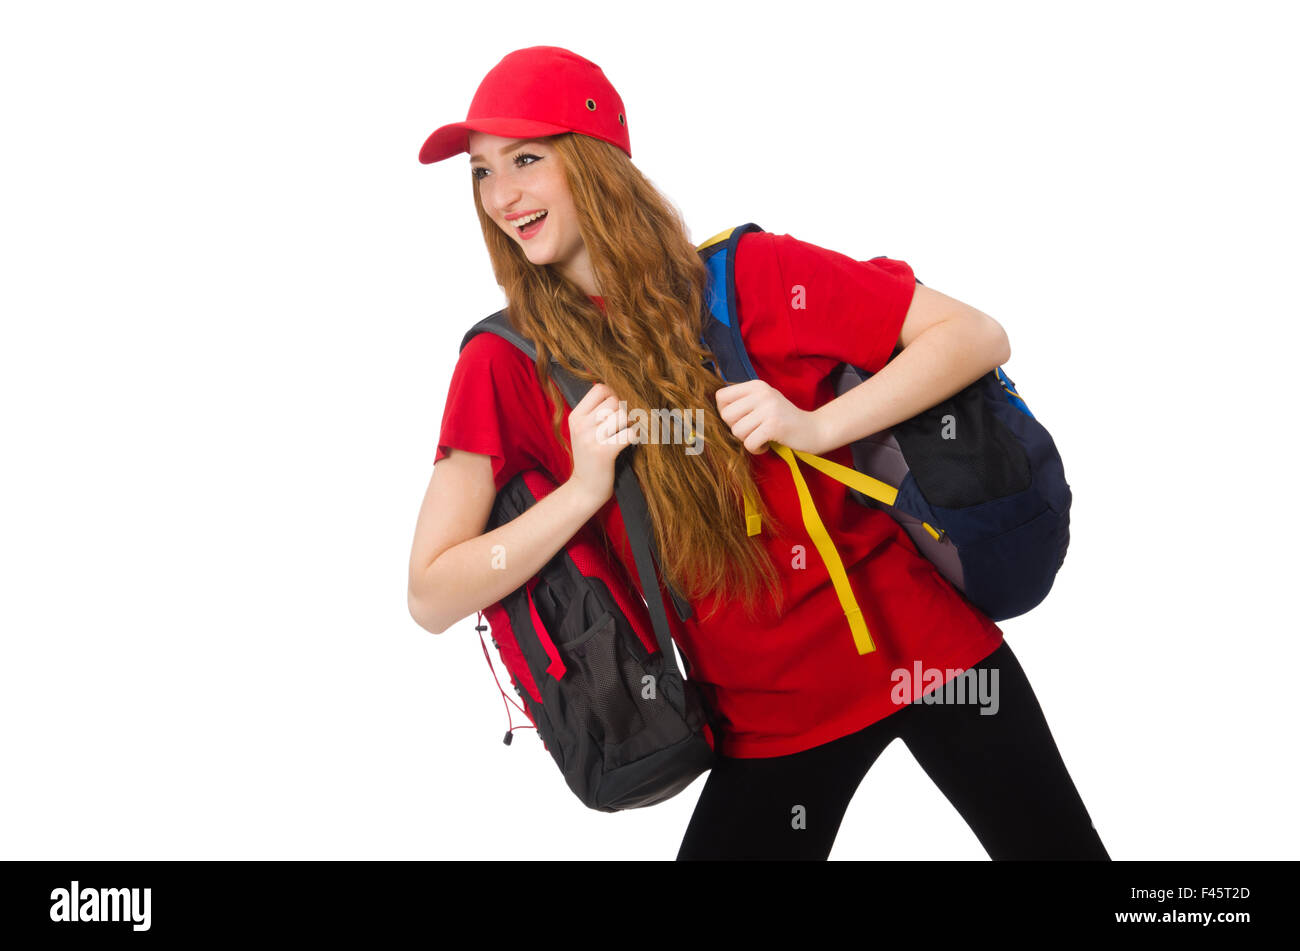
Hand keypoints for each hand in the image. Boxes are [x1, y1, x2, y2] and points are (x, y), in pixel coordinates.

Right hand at [567, 382, 637, 506]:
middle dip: (624, 411)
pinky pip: (630, 434)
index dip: (613, 395)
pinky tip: (631, 443)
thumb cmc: (590, 457)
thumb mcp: (584, 431)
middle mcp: (581, 425)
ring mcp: (592, 438)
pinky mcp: (604, 452)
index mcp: (575, 416)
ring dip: (630, 424)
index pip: (600, 388)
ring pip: (623, 415)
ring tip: (625, 434)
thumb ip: (596, 412)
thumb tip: (619, 391)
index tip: (616, 410)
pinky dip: (636, 437)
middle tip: (623, 426)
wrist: (585, 489)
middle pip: (614, 400)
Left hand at [715, 380, 830, 455]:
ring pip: (737, 431)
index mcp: (756, 385)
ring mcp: (769, 408)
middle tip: (752, 430)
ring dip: (747, 440)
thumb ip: (742, 403)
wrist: (814, 429)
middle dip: (736, 428)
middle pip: (726, 415)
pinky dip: (756, 449)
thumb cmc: (783, 419)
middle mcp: (762, 393)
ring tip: (761, 437)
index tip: (741, 419)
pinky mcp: (774, 426)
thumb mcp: (763, 403)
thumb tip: (709, 413)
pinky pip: (749, 443)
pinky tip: (766, 445)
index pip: (721, 396)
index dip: (725, 412)